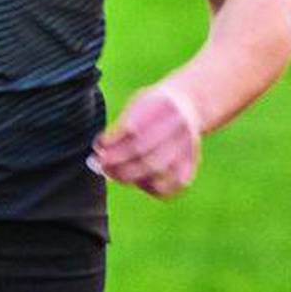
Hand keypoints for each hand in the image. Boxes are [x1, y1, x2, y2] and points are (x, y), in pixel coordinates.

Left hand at [89, 82, 203, 199]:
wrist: (189, 103)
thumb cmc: (154, 107)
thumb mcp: (138, 104)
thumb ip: (122, 126)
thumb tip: (101, 150)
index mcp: (163, 104)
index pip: (133, 129)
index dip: (114, 142)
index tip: (99, 147)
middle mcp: (177, 125)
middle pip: (143, 150)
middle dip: (117, 162)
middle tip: (102, 166)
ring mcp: (187, 146)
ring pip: (156, 168)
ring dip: (129, 175)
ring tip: (113, 174)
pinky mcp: (191, 164)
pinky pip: (172, 185)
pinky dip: (152, 188)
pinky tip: (138, 182)